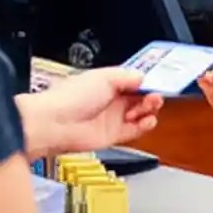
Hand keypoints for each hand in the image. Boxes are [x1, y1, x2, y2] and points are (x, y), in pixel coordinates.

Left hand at [29, 68, 163, 154]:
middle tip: (155, 95)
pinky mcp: (112, 135)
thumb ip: (126, 77)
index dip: (146, 82)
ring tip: (151, 106)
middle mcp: (109, 100)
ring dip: (148, 110)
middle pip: (138, 98)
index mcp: (106, 83)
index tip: (157, 82)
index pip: (133, 81)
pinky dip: (144, 126)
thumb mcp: (103, 77)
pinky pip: (134, 131)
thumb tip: (141, 77)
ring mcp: (111, 118)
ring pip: (139, 114)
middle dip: (149, 96)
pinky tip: (148, 120)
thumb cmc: (70, 98)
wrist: (55, 124)